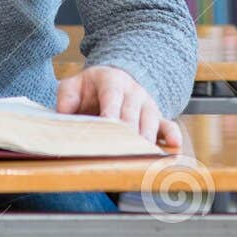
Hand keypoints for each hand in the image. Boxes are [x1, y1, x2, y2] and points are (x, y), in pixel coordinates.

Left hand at [56, 65, 180, 148]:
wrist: (113, 80)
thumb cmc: (90, 88)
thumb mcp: (73, 86)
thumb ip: (66, 97)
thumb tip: (63, 114)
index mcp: (112, 81)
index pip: (112, 96)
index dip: (111, 111)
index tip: (109, 125)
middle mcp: (134, 91)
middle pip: (133, 112)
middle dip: (128, 131)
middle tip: (123, 149)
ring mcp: (147, 104)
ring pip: (151, 121)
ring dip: (146, 139)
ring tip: (142, 156)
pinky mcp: (157, 117)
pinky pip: (168, 126)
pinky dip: (172, 137)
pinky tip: (173, 148)